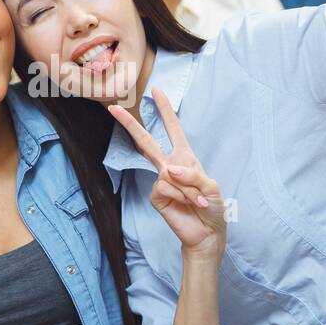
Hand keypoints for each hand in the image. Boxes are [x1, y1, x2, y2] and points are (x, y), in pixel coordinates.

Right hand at [107, 87, 225, 257]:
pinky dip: (180, 196)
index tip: (157, 91)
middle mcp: (171, 166)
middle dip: (130, 124)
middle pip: (146, 142)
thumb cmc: (212, 208)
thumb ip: (192, 175)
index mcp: (185, 157)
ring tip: (198, 202)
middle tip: (113, 107)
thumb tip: (168, 169)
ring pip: (168, 173)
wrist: (207, 233)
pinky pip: (165, 187)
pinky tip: (187, 205)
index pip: (173, 129)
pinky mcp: (156, 197)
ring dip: (188, 189)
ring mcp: (162, 181)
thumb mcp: (211, 187)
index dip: (165, 110)